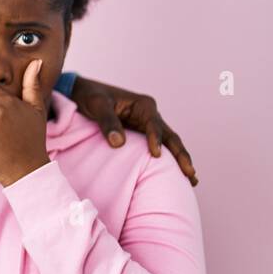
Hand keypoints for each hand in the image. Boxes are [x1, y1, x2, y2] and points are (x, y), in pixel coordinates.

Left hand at [70, 75, 196, 184]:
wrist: (81, 93)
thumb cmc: (90, 96)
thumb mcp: (97, 105)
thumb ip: (108, 122)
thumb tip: (119, 143)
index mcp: (143, 105)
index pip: (154, 125)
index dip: (156, 139)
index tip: (156, 155)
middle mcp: (150, 116)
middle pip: (170, 137)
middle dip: (181, 155)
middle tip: (190, 174)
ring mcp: (147, 126)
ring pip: (168, 145)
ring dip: (179, 161)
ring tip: (192, 180)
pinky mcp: (140, 136)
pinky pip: (157, 148)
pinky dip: (167, 161)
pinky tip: (175, 175)